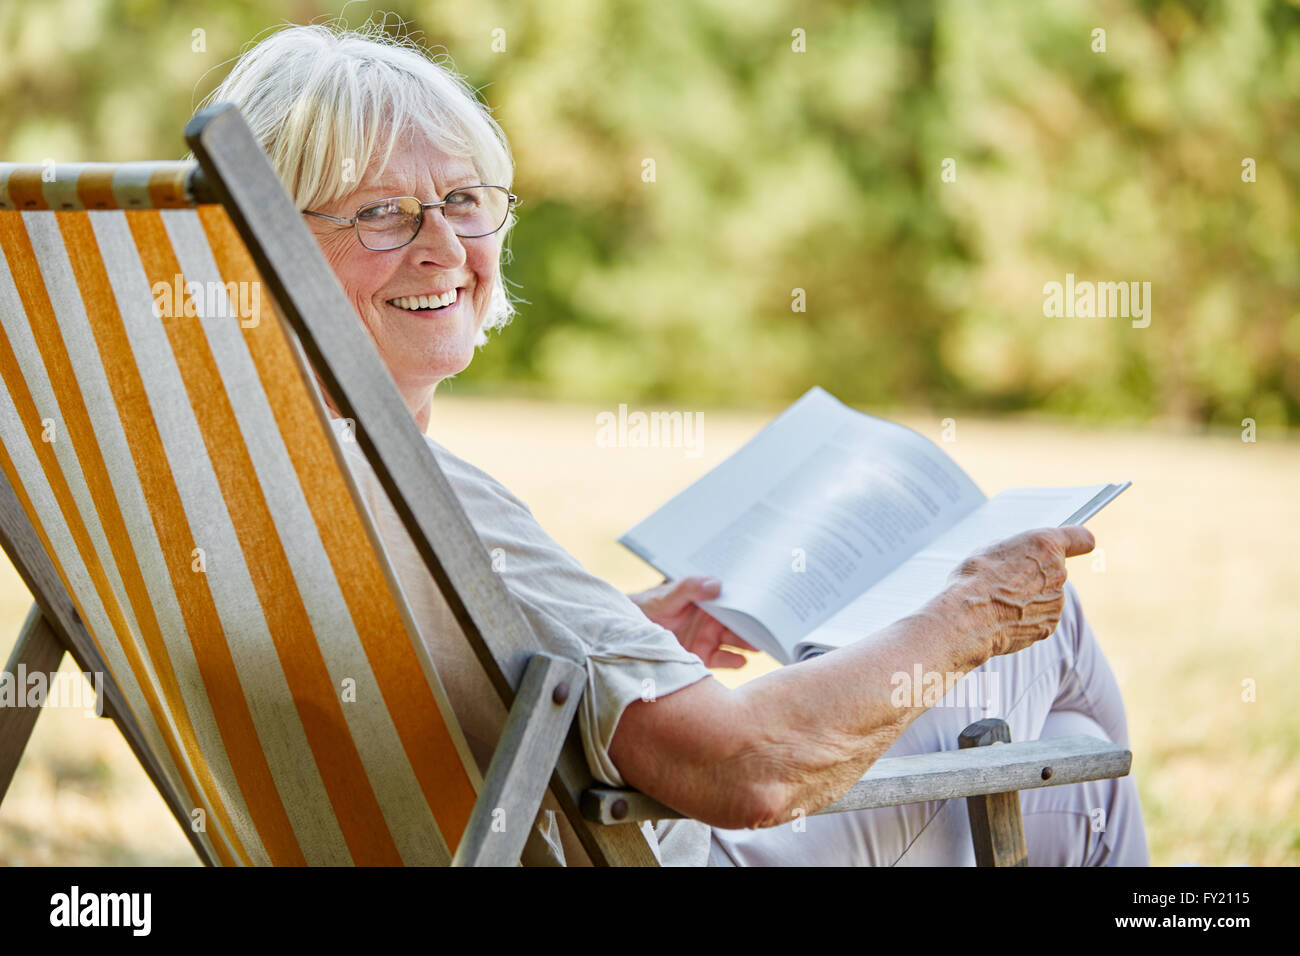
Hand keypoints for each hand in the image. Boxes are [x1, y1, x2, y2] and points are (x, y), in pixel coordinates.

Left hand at [627, 576, 757, 667]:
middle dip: (758, 625)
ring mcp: (710, 639)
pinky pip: (725, 660)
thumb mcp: (668, 595)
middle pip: (742, 623)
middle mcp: (714, 620)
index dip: (753, 602)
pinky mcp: (704, 657)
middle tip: (775, 628)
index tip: (769, 603)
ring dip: (751, 643)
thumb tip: (716, 584)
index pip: (736, 601)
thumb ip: (689, 588)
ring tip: (763, 645)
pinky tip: (742, 660)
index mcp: (709, 602)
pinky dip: (735, 661)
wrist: (631, 633)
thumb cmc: (649, 607)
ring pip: (738, 642)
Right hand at [945, 526, 1095, 657]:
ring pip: (1047, 596)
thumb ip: (1017, 551)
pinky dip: (1026, 618)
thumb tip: (1019, 557)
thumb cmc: (974, 581)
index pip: (1081, 538)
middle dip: (1036, 575)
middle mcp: (1058, 572)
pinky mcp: (1049, 626)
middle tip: (1007, 580)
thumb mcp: (991, 550)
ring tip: (1001, 601)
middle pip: (1054, 571)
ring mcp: (1056, 602)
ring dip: (1029, 598)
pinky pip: (1040, 617)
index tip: (1078, 545)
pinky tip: (1004, 617)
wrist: (968, 619)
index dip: (1077, 542)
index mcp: (1045, 545)